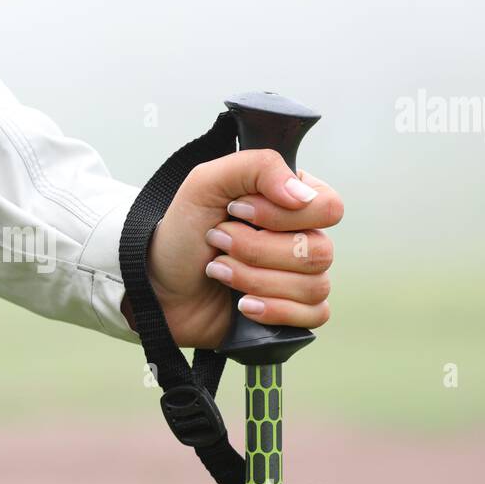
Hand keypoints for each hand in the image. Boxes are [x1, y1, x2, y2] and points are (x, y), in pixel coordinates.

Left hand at [138, 149, 342, 348]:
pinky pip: (314, 316)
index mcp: (290, 202)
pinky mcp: (293, 313)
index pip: (328, 207)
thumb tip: (302, 194)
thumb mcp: (205, 183)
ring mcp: (299, 278)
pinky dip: (274, 311)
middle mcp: (302, 238)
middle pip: (319, 251)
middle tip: (217, 242)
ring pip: (313, 285)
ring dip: (254, 279)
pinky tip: (242, 305)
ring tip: (217, 271)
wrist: (157, 287)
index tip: (237, 211)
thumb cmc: (180, 234)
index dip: (282, 215)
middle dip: (256, 250)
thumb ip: (256, 167)